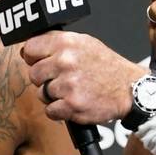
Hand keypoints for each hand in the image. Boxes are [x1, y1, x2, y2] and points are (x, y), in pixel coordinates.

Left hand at [20, 30, 144, 125]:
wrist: (129, 88)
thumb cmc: (106, 66)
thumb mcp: (84, 43)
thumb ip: (56, 43)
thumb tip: (26, 50)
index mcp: (66, 42)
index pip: (30, 48)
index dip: (33, 58)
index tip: (41, 62)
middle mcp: (66, 61)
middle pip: (33, 74)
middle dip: (44, 79)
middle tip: (62, 80)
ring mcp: (68, 84)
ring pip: (41, 94)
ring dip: (53, 97)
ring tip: (72, 91)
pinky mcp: (71, 105)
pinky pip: (50, 111)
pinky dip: (59, 111)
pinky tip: (73, 103)